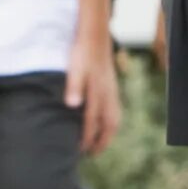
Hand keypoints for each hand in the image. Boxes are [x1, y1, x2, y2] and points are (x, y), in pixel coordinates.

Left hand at [66, 36, 123, 155]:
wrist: (95, 34)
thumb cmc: (82, 51)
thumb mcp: (75, 68)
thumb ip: (74, 87)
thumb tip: (72, 106)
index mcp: (97, 93)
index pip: (92, 123)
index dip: (86, 139)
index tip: (79, 151)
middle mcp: (107, 94)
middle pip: (108, 124)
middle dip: (102, 141)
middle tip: (92, 154)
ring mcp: (111, 90)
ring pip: (114, 117)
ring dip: (108, 132)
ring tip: (100, 142)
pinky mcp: (111, 85)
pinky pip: (115, 108)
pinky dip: (111, 120)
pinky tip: (104, 120)